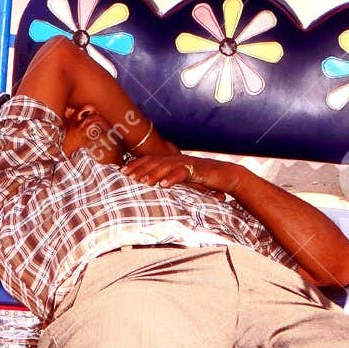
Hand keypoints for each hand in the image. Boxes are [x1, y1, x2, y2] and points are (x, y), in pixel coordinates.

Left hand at [122, 152, 237, 192]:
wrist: (226, 174)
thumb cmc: (204, 179)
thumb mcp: (184, 180)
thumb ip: (170, 180)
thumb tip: (155, 187)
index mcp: (172, 160)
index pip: (150, 160)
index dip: (136, 165)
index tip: (122, 172)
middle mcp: (177, 159)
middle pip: (154, 162)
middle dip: (140, 169)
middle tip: (127, 176)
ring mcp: (186, 163)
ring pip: (166, 167)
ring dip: (153, 174)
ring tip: (142, 182)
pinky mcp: (196, 170)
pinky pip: (182, 174)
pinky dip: (172, 179)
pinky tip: (163, 185)